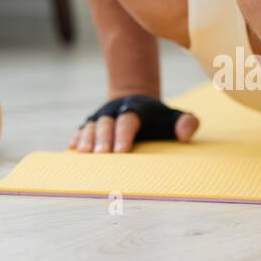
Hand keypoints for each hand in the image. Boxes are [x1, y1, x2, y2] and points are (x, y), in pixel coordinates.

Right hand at [69, 94, 198, 152]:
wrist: (137, 104)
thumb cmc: (160, 120)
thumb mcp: (175, 118)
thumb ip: (186, 124)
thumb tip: (185, 134)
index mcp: (135, 110)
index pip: (128, 121)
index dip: (123, 134)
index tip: (121, 151)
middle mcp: (115, 111)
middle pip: (106, 123)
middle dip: (102, 139)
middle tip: (101, 155)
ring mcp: (101, 116)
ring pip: (91, 125)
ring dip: (87, 138)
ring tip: (84, 153)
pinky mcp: (91, 123)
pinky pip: (81, 129)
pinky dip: (77, 137)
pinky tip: (73, 148)